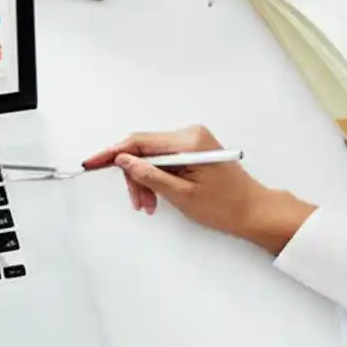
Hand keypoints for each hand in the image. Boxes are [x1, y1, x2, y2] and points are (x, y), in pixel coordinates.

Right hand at [81, 126, 315, 253]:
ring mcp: (192, 141)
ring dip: (144, 181)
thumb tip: (123, 160)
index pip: (139, 141)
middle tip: (138, 203)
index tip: (92, 162)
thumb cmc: (225, 206)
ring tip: (149, 205)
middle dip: (134, 177)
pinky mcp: (193, 150)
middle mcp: (190, 135)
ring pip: (151, 157)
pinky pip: (163, 160)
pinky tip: (157, 197)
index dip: (112, 153)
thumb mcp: (181, 195)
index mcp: (189, 142)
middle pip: (144, 150)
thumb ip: (149, 175)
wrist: (254, 211)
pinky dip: (156, 179)